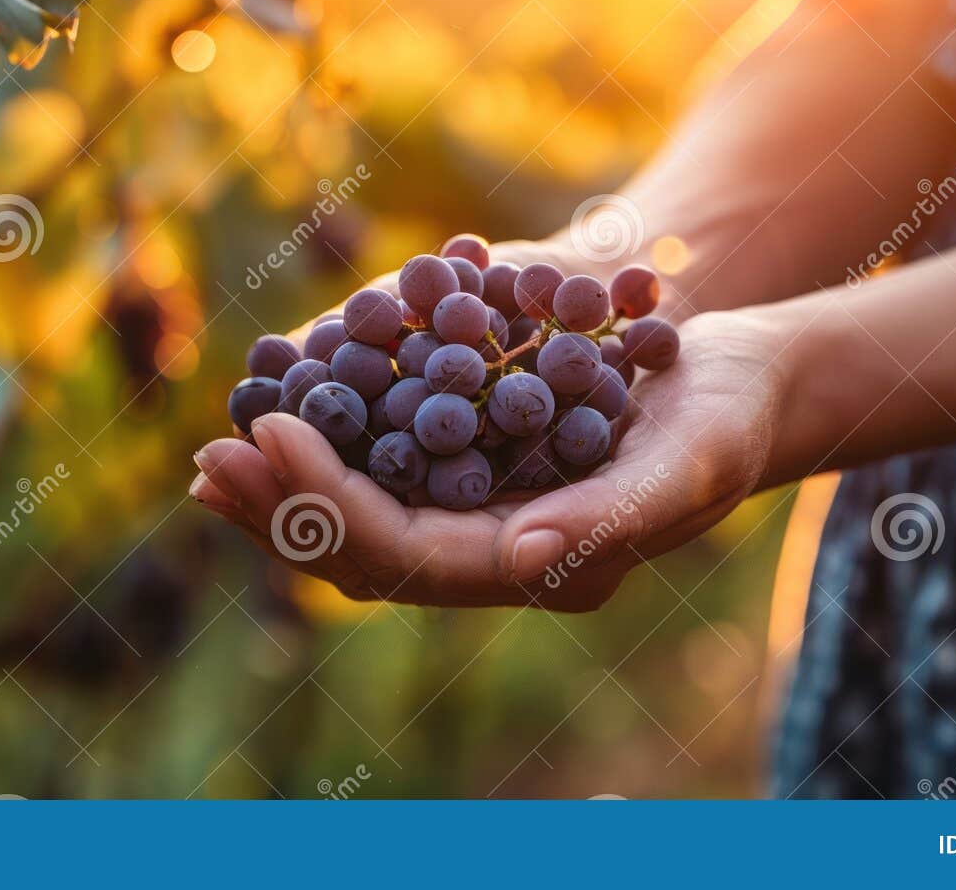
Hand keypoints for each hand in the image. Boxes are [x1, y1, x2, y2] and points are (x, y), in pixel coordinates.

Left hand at [191, 310, 788, 611]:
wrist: (746, 387)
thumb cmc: (727, 424)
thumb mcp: (684, 465)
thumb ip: (607, 522)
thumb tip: (516, 564)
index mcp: (540, 567)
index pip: (407, 556)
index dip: (327, 503)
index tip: (268, 437)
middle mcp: (499, 555)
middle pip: (364, 552)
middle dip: (283, 510)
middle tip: (209, 462)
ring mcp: (484, 518)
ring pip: (361, 523)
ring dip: (288, 492)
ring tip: (216, 459)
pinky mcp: (478, 474)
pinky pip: (382, 477)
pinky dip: (326, 452)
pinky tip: (280, 415)